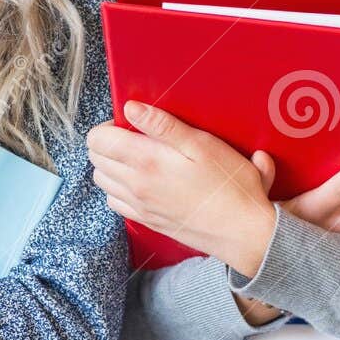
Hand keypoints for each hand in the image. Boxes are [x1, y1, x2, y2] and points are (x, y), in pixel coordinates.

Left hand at [88, 102, 276, 275]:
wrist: (243, 231)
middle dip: (107, 142)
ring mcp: (139, 206)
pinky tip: (140, 181)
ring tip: (136, 157)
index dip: (108, 126)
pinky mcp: (147, 221)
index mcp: (146, 161)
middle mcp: (135, 185)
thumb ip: (162, 125)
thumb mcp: (201, 145)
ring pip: (102, 180)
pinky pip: (115, 202)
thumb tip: (130, 108)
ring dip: (111, 165)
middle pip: (95, 158)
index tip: (129, 123)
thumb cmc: (229, 185)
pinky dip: (118, 189)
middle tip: (134, 137)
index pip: (98, 140)